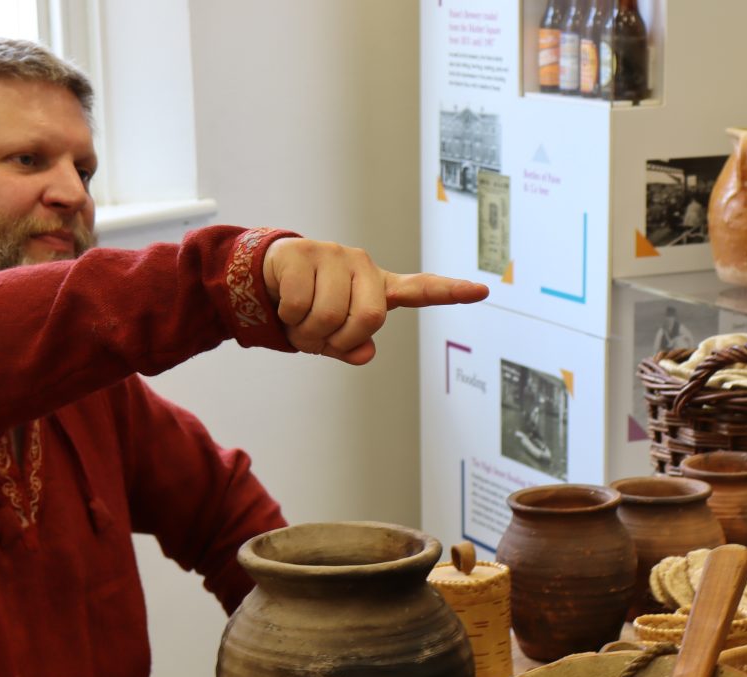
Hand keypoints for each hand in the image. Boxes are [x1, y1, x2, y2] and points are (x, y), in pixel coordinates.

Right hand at [263, 238, 489, 364]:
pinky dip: (289, 319)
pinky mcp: (304, 252)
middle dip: (339, 341)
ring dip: (308, 334)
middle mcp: (362, 266)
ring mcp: (334, 255)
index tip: (482, 290)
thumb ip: (352, 348)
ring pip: (330, 316)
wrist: (264, 280)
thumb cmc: (308, 310)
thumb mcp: (332, 337)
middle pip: (369, 319)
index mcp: (378, 287)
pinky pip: (300, 304)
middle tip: (319, 340)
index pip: (420, 290)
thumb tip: (365, 353)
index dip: (450, 292)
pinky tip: (284, 308)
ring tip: (299, 324)